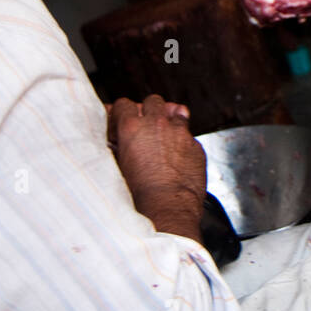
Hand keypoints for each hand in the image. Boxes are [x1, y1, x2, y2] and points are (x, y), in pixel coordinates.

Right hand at [109, 95, 205, 241]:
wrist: (167, 209)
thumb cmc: (139, 195)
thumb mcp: (117, 167)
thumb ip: (116, 148)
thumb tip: (114, 143)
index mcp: (132, 128)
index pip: (124, 104)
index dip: (122, 112)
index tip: (123, 120)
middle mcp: (157, 124)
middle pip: (152, 101)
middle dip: (148, 110)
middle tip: (146, 124)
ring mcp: (180, 133)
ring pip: (176, 111)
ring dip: (169, 119)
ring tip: (166, 132)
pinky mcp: (196, 145)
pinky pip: (189, 134)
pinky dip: (183, 140)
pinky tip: (179, 154)